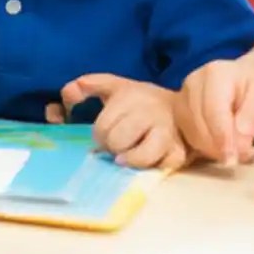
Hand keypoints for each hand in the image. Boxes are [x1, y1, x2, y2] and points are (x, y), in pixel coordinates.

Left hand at [56, 74, 187, 169]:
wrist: (186, 107)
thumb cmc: (142, 100)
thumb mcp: (114, 86)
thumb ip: (87, 86)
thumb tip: (67, 98)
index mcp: (130, 97)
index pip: (102, 127)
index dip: (100, 134)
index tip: (107, 132)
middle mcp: (149, 113)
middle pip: (116, 142)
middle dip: (112, 146)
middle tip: (118, 143)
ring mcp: (167, 134)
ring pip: (138, 157)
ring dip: (129, 159)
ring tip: (129, 154)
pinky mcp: (180, 152)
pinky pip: (160, 167)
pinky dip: (151, 167)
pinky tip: (149, 159)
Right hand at [174, 53, 253, 164]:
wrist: (244, 77)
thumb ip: (253, 117)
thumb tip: (241, 142)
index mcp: (214, 74)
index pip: (213, 111)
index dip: (222, 138)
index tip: (233, 159)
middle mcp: (191, 83)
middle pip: (199, 123)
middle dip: (218, 146)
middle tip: (240, 158)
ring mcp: (181, 96)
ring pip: (191, 132)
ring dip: (211, 148)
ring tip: (233, 152)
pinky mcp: (178, 110)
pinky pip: (187, 135)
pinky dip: (204, 146)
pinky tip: (220, 147)